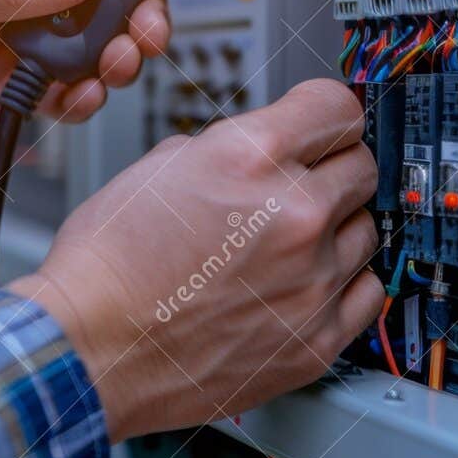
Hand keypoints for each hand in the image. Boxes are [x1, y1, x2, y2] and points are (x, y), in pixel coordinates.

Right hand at [8, 80, 382, 442]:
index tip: (321, 126)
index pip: (338, 109)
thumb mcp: (160, 166)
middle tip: (301, 185)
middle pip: (362, 166)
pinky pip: (367, 293)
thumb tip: (270, 150)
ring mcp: (312, 282)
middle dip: (332, 169)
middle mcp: (294, 215)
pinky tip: (306, 283)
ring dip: (335, 229)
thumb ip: (232, 148)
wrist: (90, 349)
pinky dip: (343, 284)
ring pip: (367, 229)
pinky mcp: (317, 341)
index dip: (324, 114)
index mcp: (251, 158)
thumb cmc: (108, 267)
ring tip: (288, 244)